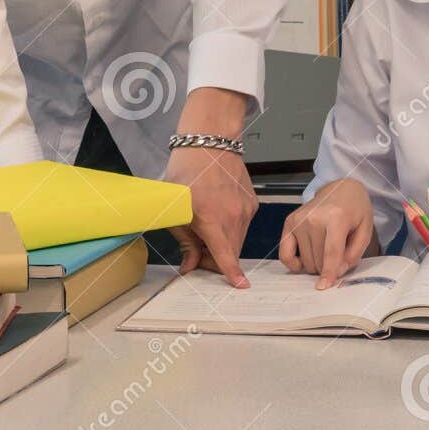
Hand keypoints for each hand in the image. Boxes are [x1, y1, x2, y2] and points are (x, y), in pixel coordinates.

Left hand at [164, 88, 255, 287]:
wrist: (208, 143)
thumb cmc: (186, 173)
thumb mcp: (176, 209)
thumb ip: (185, 241)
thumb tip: (190, 266)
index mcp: (212, 219)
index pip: (225, 255)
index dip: (231, 273)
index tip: (240, 287)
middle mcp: (234, 216)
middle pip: (231, 251)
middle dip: (216, 259)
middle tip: (198, 253)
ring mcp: (246, 208)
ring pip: (238, 239)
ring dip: (225, 243)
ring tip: (207, 229)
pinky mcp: (252, 202)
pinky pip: (243, 224)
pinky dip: (232, 227)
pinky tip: (218, 212)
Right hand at [280, 178, 375, 288]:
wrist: (341, 189)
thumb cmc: (355, 210)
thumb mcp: (365, 230)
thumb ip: (354, 254)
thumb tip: (336, 272)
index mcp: (336, 217)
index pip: (331, 252)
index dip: (329, 272)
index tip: (324, 286)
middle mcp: (314, 218)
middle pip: (318, 260)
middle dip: (328, 267)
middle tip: (338, 254)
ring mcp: (299, 220)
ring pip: (305, 261)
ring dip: (316, 264)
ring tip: (326, 248)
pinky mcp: (289, 222)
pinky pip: (285, 254)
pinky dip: (294, 263)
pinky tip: (304, 260)